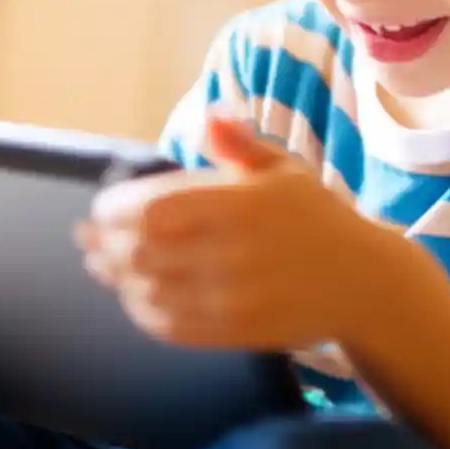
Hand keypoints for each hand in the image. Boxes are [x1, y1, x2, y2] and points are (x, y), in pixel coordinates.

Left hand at [77, 116, 388, 349]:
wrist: (363, 282)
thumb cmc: (316, 217)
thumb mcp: (283, 168)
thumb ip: (239, 143)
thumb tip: (210, 116)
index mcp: (241, 204)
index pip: (153, 210)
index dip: (115, 211)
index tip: (100, 208)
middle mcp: (235, 252)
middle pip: (141, 254)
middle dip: (104, 245)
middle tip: (85, 239)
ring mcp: (235, 296)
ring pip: (150, 292)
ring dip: (117, 279)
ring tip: (101, 266)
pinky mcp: (238, 332)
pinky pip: (173, 326)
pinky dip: (143, 312)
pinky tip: (134, 297)